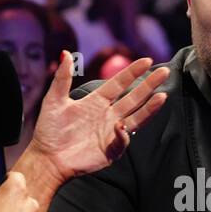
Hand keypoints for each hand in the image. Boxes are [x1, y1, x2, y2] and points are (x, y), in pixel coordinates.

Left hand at [25, 52, 168, 187]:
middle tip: (164, 72)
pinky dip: (123, 133)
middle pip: (134, 97)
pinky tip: (121, 125)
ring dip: (150, 107)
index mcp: (97, 101)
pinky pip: (122, 140)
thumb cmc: (49, 130)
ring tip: (163, 96)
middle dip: (149, 85)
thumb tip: (66, 53)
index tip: (148, 61)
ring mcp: (111, 132)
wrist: (47, 158)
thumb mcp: (54, 100)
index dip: (133, 72)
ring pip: (136, 117)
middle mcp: (108, 115)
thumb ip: (62, 77)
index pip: (120, 83)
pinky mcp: (111, 150)